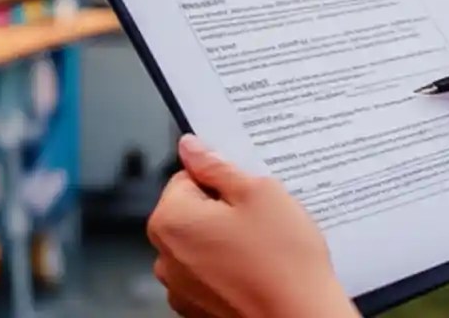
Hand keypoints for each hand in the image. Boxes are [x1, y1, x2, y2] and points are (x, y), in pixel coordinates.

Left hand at [147, 136, 357, 317]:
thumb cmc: (283, 259)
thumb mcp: (259, 193)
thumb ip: (218, 167)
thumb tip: (191, 147)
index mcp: (171, 220)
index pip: (187, 177)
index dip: (222, 180)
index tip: (248, 191)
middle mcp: (165, 256)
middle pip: (192, 212)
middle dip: (225, 210)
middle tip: (263, 218)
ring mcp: (180, 287)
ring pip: (203, 243)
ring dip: (228, 240)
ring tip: (265, 247)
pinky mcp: (198, 308)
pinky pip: (210, 274)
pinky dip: (230, 268)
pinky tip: (259, 270)